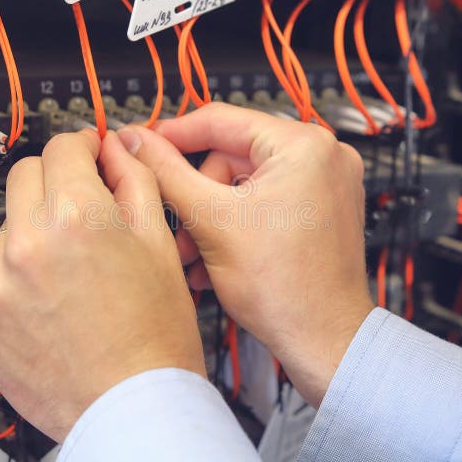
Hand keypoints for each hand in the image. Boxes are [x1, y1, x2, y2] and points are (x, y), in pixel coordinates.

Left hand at [0, 130, 204, 441]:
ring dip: (34, 234)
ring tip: (69, 274)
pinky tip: (49, 305)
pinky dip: (16, 281)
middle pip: (25, 176)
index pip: (62, 148)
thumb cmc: (155, 335)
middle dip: (55, 180)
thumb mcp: (160, 243)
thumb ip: (134, 181)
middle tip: (81, 208)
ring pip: (8, 228)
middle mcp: (27, 244)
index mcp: (77, 217)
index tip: (88, 154)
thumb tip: (115, 148)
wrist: (132, 406)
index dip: (82, 145)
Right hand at [119, 104, 373, 405]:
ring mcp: (325, 185)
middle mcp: (323, 156)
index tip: (142, 144)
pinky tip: (212, 258)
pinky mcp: (320, 211)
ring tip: (191, 251)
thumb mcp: (211, 221)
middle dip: (196, 195)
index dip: (172, 135)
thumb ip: (167, 173)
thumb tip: (137, 140)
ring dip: (209, 217)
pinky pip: (263, 203)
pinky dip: (235, 225)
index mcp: (305, 145)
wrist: (324, 342)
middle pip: (230, 156)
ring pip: (242, 184)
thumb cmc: (286, 289)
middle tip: (175, 224)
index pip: (220, 120)